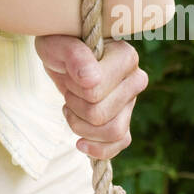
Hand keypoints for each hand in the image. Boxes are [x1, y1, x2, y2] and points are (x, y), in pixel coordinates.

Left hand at [35, 34, 147, 159]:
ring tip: (70, 107)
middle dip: (74, 105)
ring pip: (112, 132)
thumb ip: (74, 55)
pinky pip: (119, 144)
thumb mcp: (57, 44)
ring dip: (80, 125)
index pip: (96, 91)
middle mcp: (136, 79)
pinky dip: (98, 149)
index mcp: (125, 56)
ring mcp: (131, 101)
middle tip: (68, 87)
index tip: (67, 70)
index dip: (73, 87)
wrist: (62, 53)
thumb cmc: (60, 44)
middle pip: (101, 115)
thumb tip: (92, 80)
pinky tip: (80, 142)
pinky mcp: (125, 118)